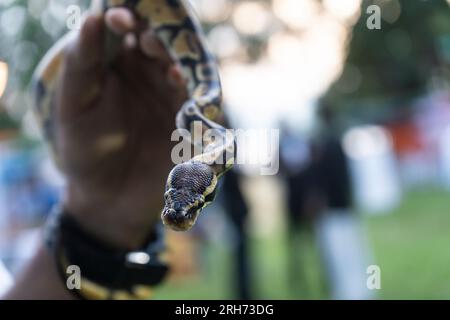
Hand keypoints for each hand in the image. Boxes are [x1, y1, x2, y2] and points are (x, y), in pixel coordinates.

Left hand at [53, 9, 186, 248]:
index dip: (127, 18)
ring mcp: (173, 98)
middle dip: (157, 37)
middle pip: (162, 44)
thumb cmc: (85, 150)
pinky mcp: (190, 122)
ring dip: (176, 59)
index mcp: (120, 67)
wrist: (108, 199)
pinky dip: (192, 87)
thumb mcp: (74, 105)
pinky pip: (198, 99)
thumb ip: (82, 63)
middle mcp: (150, 77)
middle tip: (146, 39)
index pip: (128, 31)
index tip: (119, 18)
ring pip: (184, 66)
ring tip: (163, 58)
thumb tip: (93, 18)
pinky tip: (177, 81)